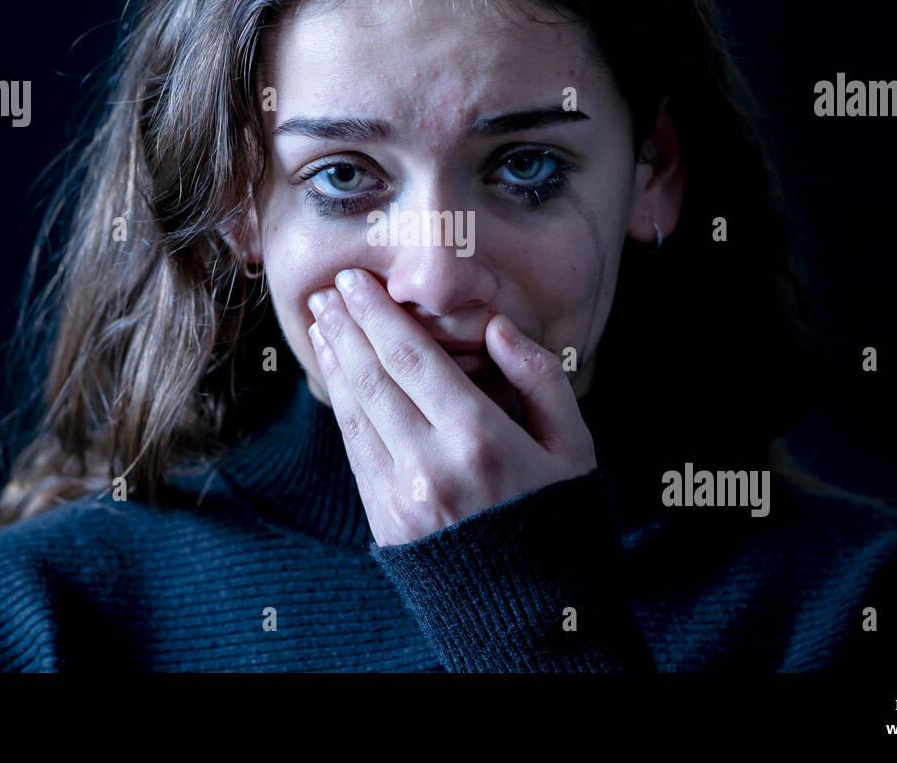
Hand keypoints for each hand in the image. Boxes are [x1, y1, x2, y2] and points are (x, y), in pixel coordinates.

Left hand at [306, 267, 596, 546]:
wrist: (534, 614)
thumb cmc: (561, 519)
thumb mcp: (575, 446)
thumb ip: (540, 378)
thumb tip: (497, 327)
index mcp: (480, 439)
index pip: (412, 358)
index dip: (376, 315)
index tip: (355, 282)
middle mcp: (432, 465)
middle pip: (374, 378)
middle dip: (346, 328)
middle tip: (327, 291)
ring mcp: (402, 497)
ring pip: (356, 412)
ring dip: (335, 362)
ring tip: (321, 324)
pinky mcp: (386, 521)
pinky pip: (355, 450)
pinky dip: (343, 406)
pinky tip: (339, 379)